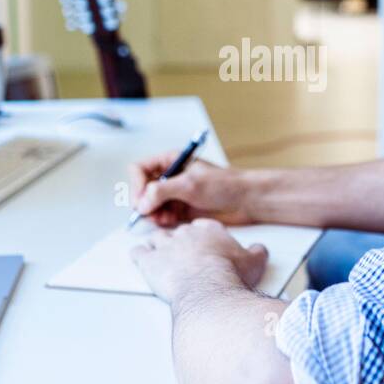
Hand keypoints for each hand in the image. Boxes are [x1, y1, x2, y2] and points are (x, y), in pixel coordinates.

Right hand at [129, 151, 254, 226]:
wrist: (247, 201)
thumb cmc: (225, 184)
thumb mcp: (190, 184)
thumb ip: (162, 191)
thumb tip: (142, 203)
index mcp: (171, 161)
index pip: (139, 170)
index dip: (136, 185)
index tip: (141, 200)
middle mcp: (170, 177)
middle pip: (141, 189)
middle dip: (143, 203)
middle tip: (149, 214)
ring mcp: (175, 194)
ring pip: (150, 205)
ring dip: (152, 214)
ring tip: (162, 219)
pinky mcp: (181, 210)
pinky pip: (161, 216)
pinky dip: (162, 221)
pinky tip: (171, 222)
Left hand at [130, 218, 268, 305]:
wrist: (210, 289)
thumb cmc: (230, 275)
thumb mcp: (254, 262)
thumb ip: (256, 252)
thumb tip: (260, 249)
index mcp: (209, 232)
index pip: (202, 226)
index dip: (200, 234)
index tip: (201, 241)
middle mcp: (186, 235)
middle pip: (178, 232)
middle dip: (179, 240)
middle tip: (182, 251)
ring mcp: (166, 247)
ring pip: (157, 237)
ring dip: (157, 244)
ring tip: (159, 252)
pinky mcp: (149, 262)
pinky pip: (138, 252)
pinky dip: (138, 254)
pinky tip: (139, 256)